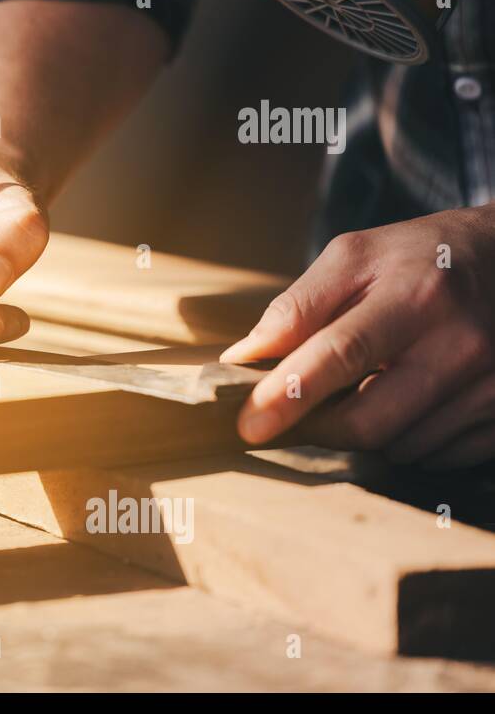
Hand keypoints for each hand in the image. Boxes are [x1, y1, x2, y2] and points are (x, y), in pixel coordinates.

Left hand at [219, 206, 494, 467]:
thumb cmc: (424, 257)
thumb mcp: (356, 257)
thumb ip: (297, 307)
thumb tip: (243, 358)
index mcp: (418, 296)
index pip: (341, 353)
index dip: (288, 394)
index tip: (249, 425)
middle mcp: (463, 344)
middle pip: (369, 421)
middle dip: (317, 426)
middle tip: (296, 410)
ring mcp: (493, 385)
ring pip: (400, 447)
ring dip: (365, 429)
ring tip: (371, 383)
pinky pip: (438, 456)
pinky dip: (408, 438)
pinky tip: (409, 397)